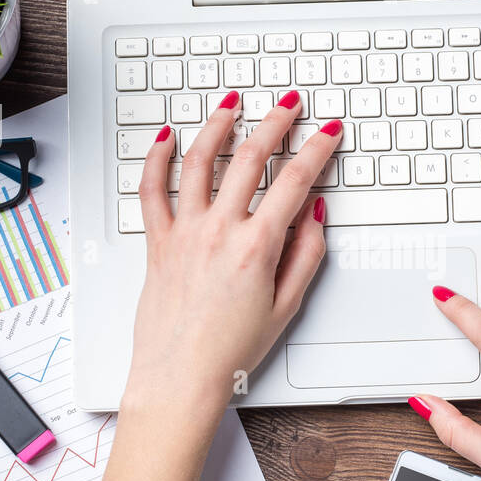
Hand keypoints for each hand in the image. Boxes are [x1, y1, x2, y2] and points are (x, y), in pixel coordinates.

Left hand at [123, 90, 342, 411]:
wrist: (181, 377)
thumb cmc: (231, 351)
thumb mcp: (287, 305)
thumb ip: (306, 254)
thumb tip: (315, 213)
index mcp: (257, 247)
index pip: (296, 181)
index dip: (318, 149)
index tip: (329, 132)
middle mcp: (219, 231)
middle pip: (251, 157)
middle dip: (276, 122)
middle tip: (289, 104)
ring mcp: (185, 232)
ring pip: (201, 160)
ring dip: (219, 125)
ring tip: (232, 104)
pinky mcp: (158, 241)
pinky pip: (151, 190)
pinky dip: (156, 158)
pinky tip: (165, 136)